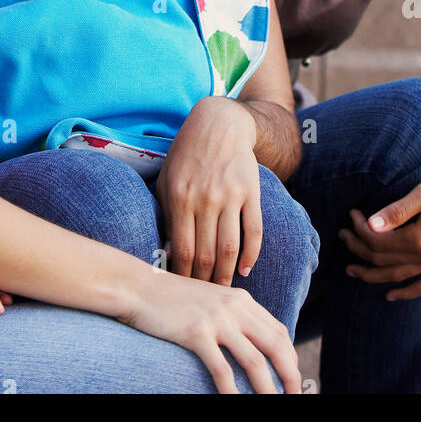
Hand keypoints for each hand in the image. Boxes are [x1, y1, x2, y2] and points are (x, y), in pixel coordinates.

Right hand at [127, 270, 301, 394]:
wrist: (140, 287)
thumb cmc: (173, 299)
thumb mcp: (211, 300)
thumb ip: (234, 316)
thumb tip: (252, 344)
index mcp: (242, 300)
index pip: (279, 331)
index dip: (291, 358)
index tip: (293, 379)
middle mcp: (234, 307)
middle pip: (275, 346)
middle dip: (290, 376)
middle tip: (294, 397)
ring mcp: (216, 319)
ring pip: (254, 361)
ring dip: (268, 390)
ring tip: (274, 405)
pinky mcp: (196, 332)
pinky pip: (222, 369)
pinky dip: (232, 392)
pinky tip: (235, 403)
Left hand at [156, 97, 260, 283]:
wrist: (219, 123)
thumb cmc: (186, 154)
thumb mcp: (167, 178)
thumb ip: (166, 213)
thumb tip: (169, 252)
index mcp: (180, 197)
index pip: (182, 250)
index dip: (183, 276)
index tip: (183, 291)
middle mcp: (206, 198)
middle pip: (206, 254)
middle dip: (204, 282)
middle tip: (204, 298)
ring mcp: (231, 195)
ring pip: (230, 248)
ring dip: (226, 275)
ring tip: (223, 290)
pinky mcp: (252, 192)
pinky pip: (254, 231)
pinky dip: (252, 255)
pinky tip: (246, 270)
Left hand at [338, 168, 420, 300]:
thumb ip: (398, 210)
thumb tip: (370, 224)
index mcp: (419, 237)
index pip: (378, 241)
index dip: (359, 230)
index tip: (352, 214)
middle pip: (382, 259)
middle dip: (358, 249)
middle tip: (342, 235)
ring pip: (398, 276)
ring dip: (372, 274)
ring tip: (352, 270)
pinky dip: (406, 293)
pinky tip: (392, 295)